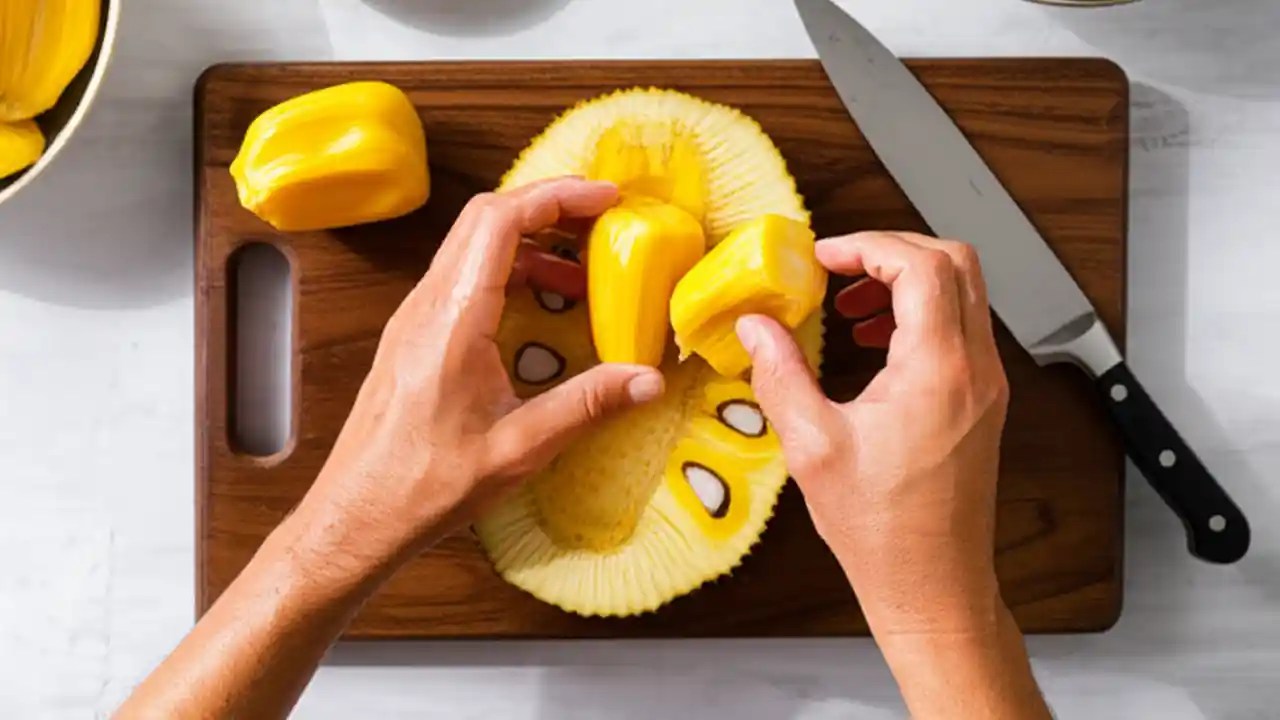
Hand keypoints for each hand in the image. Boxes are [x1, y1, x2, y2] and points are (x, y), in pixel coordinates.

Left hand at [296, 176, 665, 575]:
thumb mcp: (519, 448)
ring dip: (531, 244)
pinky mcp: (415, 336)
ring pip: (474, 247)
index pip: (500, 221)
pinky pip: (464, 279)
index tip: (606, 198)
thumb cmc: (425, 486)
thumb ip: (587, 405)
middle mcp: (426, 305)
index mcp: (451, 320)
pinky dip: (510, 273)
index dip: (557, 196)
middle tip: (604, 221)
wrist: (357, 517)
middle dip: (549, 207)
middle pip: (486, 219)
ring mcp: (415, 318)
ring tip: (585, 273)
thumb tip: (648, 379)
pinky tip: (542, 307)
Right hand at [736, 230, 1008, 633]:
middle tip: (841, 267)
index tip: (826, 257)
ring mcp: (987, 385)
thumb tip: (756, 328)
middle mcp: (975, 370)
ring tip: (851, 306)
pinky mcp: (983, 402)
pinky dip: (921, 316)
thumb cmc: (883, 530)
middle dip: (893, 251)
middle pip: (955, 263)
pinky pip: (961, 331)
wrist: (933, 583)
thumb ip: (780, 374)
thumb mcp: (812, 447)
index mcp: (937, 372)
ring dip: (908, 282)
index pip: (921, 266)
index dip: (869, 246)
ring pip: (963, 293)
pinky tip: (875, 344)